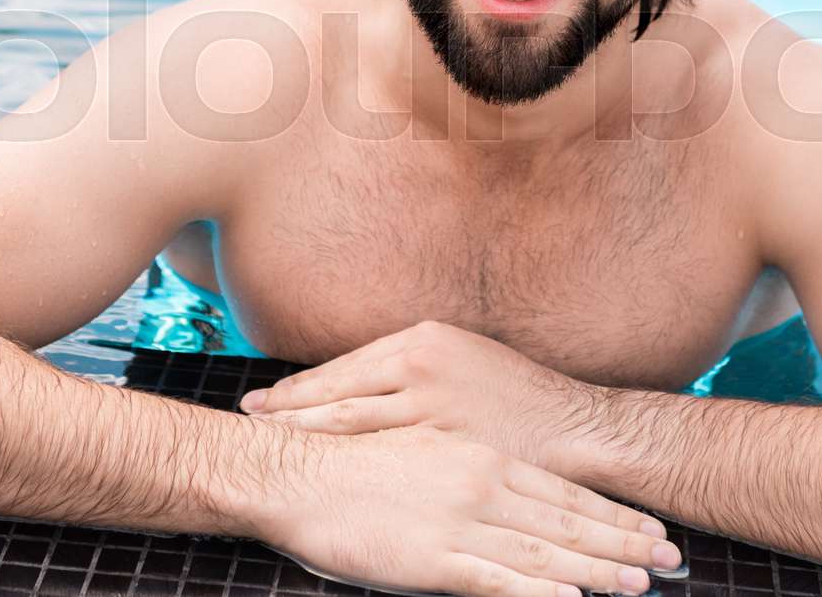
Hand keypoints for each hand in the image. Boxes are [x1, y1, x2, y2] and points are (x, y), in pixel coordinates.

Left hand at [238, 320, 602, 477]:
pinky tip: (319, 478)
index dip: (300, 389)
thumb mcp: (461, 362)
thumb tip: (361, 387)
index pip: (345, 368)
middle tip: (247, 424)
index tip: (262, 402)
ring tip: (265, 449)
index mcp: (422, 342)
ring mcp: (430, 408)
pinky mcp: (443, 446)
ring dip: (303, 437)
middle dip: (287, 411)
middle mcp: (420, 367)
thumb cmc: (517, 399)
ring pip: (349, 424)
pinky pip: (381, 458)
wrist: (575, 430)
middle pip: (337, 393)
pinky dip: (345, 466)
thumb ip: (412, 373)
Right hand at [252, 424, 682, 595]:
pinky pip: (497, 581)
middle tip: (670, 561)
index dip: (612, 513)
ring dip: (598, 572)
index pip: (563, 490)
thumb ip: (472, 471)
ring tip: (641, 586)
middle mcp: (482, 484)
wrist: (302, 472)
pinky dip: (538, 592)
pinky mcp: (433, 559)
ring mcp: (460, 522)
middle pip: (567, 521)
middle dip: (623, 544)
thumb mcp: (427, 453)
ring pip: (545, 553)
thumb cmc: (356, 462)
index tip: (651, 529)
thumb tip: (513, 493)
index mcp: (482, 457)